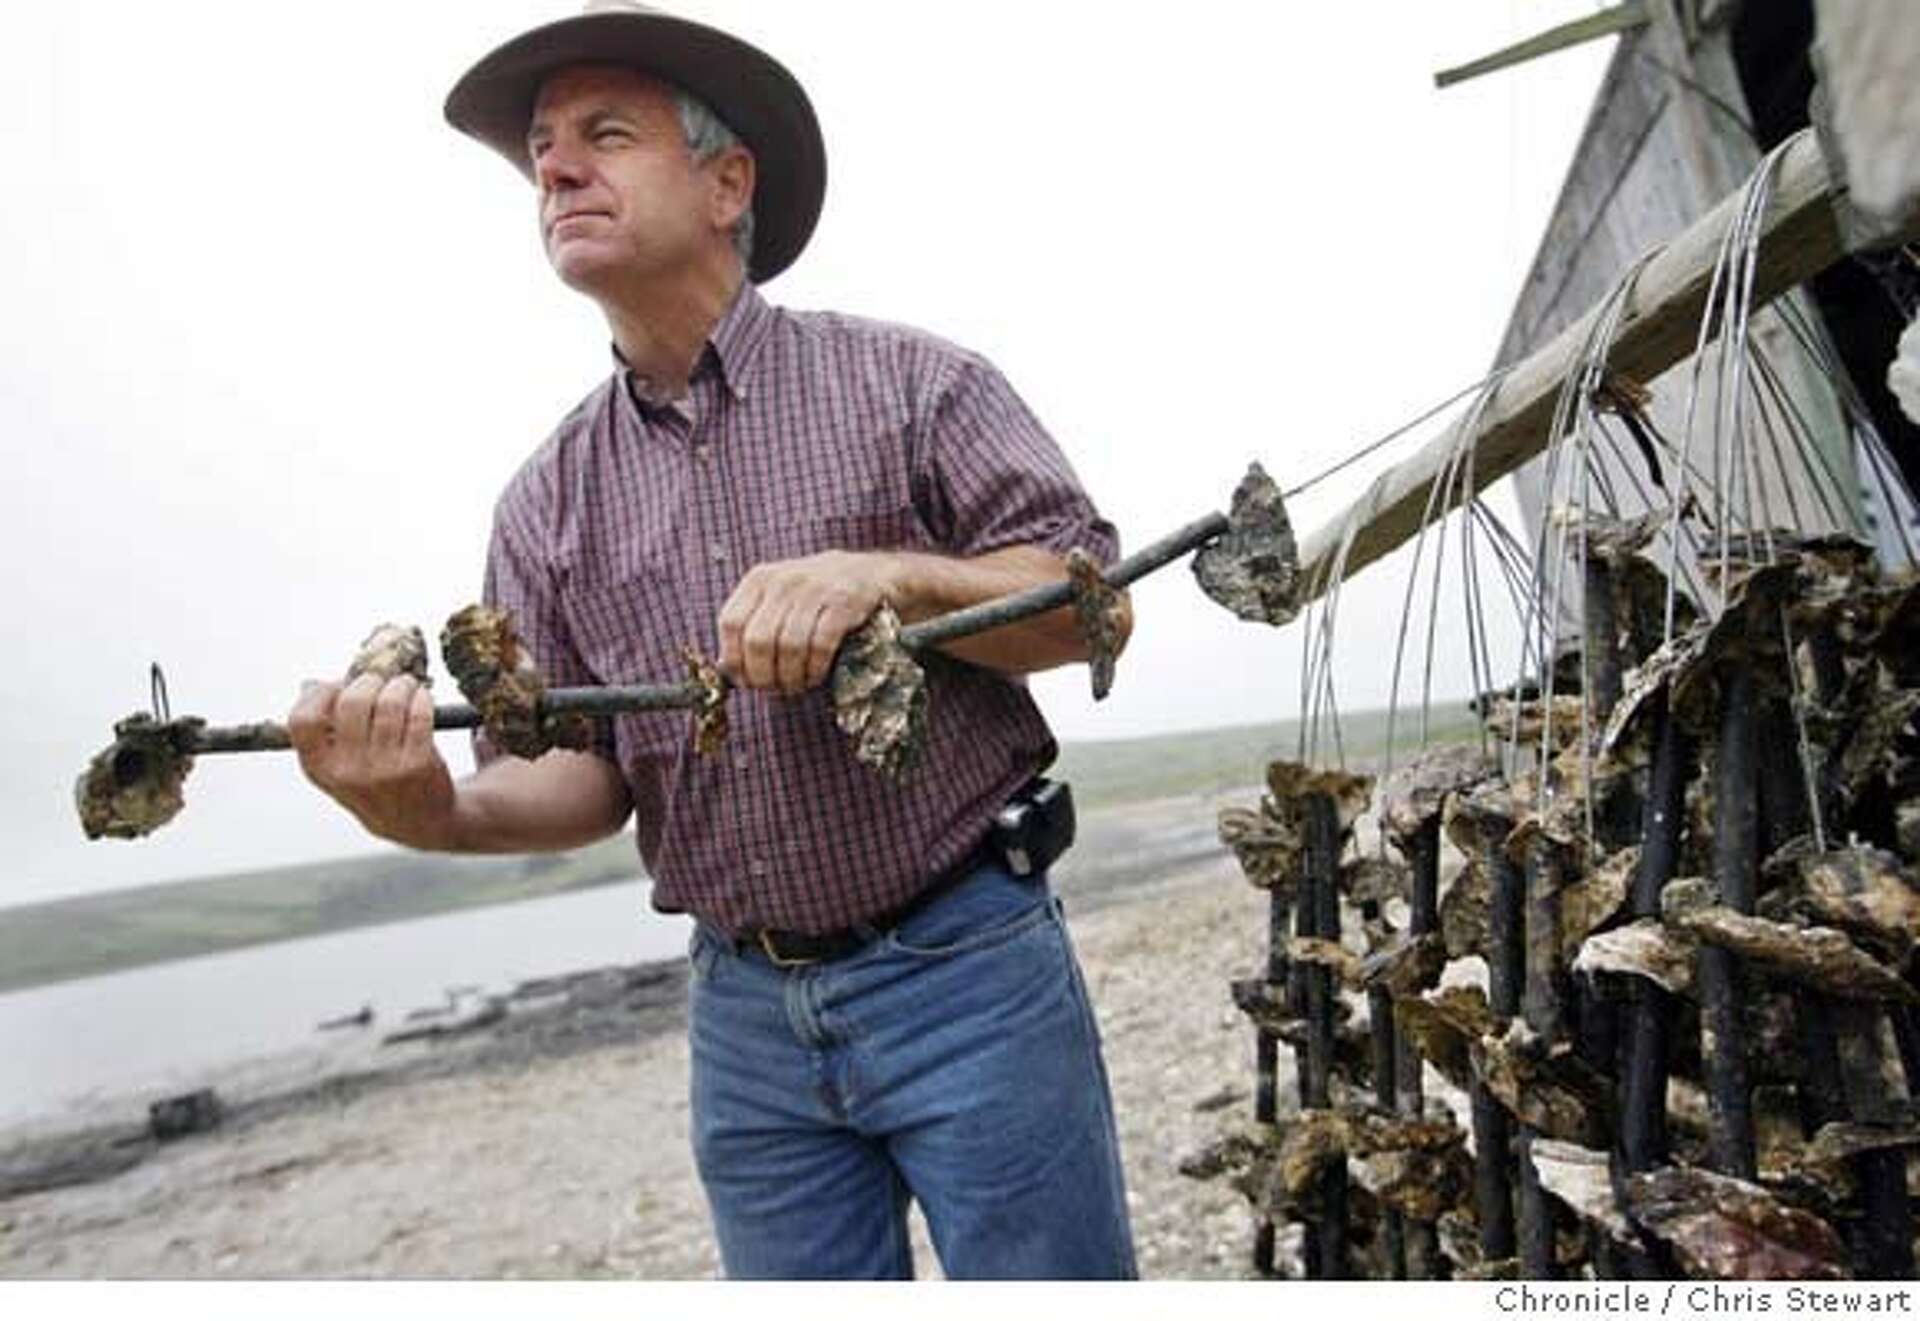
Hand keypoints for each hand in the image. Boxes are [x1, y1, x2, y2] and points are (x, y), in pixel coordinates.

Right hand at [286, 673, 457, 846]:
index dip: (320, 693)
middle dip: (369, 681)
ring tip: (405, 685)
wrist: (416, 822)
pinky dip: (421, 698)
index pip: (303, 721)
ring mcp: (384, 769)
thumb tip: (311, 685)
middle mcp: (349, 771)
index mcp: (319, 768)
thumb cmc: (372, 782)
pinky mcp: (417, 764)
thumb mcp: (336, 766)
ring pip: (389, 704)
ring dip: (400, 685)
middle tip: (379, 681)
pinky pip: (419, 715)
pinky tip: (420, 698)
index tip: (338, 686)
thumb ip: (322, 730)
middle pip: (352, 702)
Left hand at [716, 549, 899, 692]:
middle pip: (758, 640)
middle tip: (777, 689)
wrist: (878, 575)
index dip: (735, 660)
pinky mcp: (845, 601)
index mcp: (760, 578)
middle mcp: (784, 579)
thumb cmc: (823, 597)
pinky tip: (818, 674)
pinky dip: (816, 668)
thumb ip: (756, 626)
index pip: (730, 623)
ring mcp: (815, 588)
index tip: (747, 681)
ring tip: (799, 684)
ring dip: (793, 676)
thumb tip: (728, 671)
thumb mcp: (783, 599)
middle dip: (765, 675)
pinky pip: (820, 645)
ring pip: (789, 646)